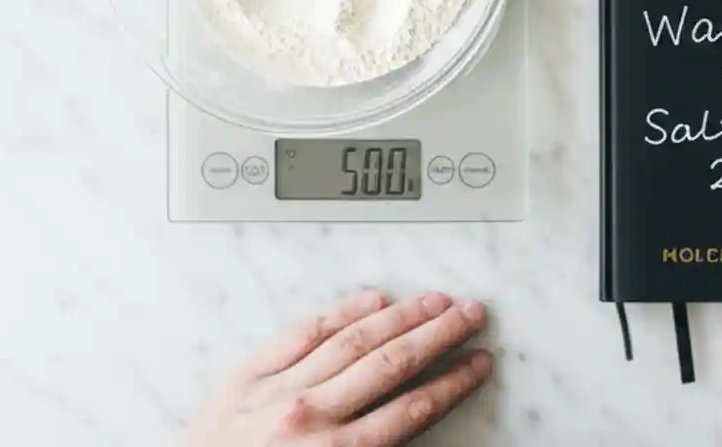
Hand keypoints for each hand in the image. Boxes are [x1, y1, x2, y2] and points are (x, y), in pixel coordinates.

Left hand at [180, 290, 490, 446]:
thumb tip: (410, 421)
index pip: (413, 409)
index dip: (452, 383)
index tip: (476, 364)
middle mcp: (310, 417)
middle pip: (392, 363)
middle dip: (439, 335)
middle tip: (470, 315)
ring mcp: (277, 391)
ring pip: (354, 339)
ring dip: (403, 316)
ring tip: (435, 300)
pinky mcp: (245, 377)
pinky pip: (301, 333)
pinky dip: (340, 313)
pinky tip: (369, 300)